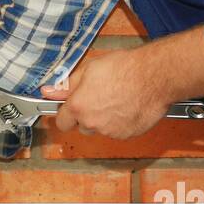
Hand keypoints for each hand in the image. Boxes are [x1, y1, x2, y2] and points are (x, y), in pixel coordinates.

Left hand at [38, 49, 169, 138]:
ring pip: (101, 129)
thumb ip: (67, 85)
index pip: (62, 122)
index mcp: (79, 106)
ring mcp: (111, 131)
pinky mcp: (127, 135)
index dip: (66, 114)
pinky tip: (127, 106)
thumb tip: (49, 91)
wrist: (154, 76)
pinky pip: (118, 131)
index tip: (71, 108)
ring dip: (104, 120)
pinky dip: (121, 123)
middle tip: (99, 98)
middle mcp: (92, 123)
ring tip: (116, 99)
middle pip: (82, 127)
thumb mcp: (89, 69)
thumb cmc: (124, 69)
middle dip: (86, 116)